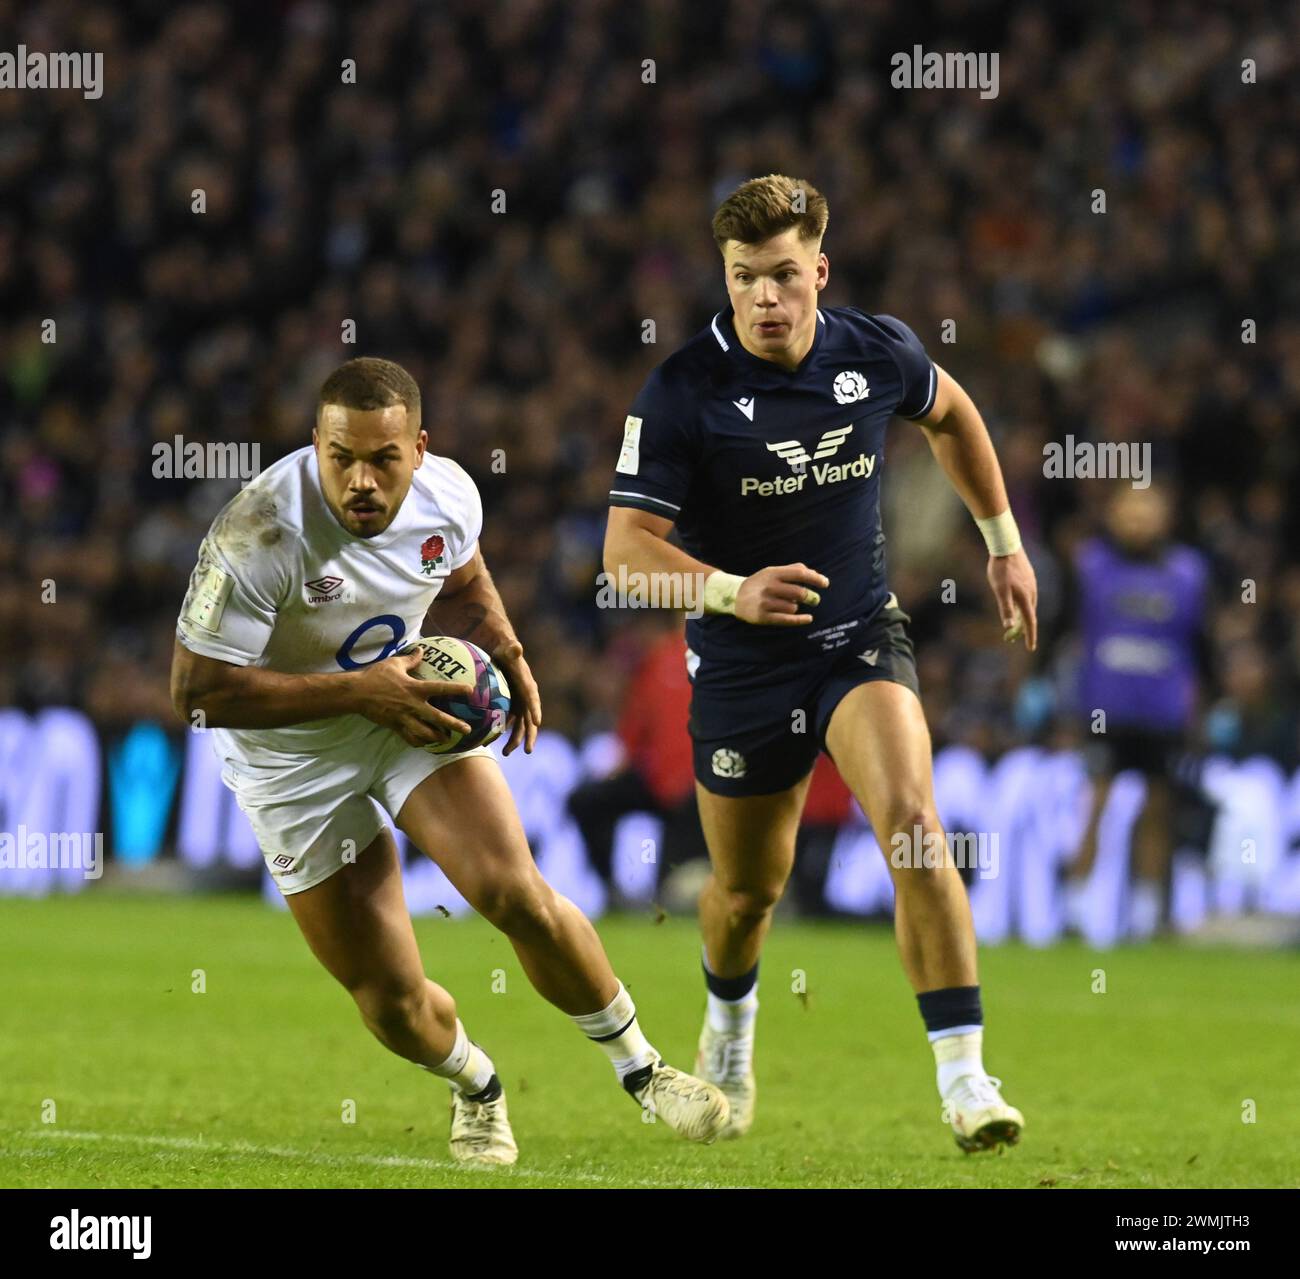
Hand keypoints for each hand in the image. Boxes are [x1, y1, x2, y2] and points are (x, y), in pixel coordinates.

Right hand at [352, 649, 474, 747]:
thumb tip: (421, 650)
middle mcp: (413, 705)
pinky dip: (418, 742)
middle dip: (454, 725)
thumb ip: (411, 659)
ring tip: (447, 740)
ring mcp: (404, 718)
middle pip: (438, 718)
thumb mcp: (395, 664)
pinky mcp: (395, 726)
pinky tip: (424, 743)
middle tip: (467, 730)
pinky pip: (409, 738)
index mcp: (415, 688)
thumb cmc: (376, 676)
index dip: (456, 689)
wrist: (357, 693)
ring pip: (425, 733)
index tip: (470, 690)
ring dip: (437, 737)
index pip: (441, 689)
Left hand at [492, 639, 540, 754]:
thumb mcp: (509, 650)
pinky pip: (507, 723)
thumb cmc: (506, 651)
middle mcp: (527, 698)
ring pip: (519, 727)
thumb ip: (513, 649)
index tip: (536, 723)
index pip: (533, 700)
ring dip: (514, 741)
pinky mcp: (511, 707)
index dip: (535, 711)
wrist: (504, 655)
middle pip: (530, 720)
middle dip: (530, 736)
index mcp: (529, 686)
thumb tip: (517, 647)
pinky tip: (488, 743)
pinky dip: (500, 732)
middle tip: (527, 751)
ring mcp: (519, 704)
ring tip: (505, 753)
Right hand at [734, 563, 829, 625]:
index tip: (825, 583)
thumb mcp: (772, 572)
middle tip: (815, 600)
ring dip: (796, 606)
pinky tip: (808, 619)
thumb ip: (793, 570)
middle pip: (799, 592)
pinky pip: (787, 619)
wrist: (734, 596)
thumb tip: (816, 574)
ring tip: (788, 605)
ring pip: (793, 606)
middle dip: (811, 597)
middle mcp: (769, 587)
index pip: (799, 573)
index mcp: (773, 573)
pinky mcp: (763, 617)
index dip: (815, 578)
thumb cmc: (760, 583)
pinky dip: (800, 620)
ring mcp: (765, 602)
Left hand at [987, 548, 1037, 650]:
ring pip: (1028, 605)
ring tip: (1014, 625)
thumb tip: (1009, 626)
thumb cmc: (1001, 569)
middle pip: (1029, 615)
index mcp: (1025, 598)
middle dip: (1023, 629)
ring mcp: (1031, 584)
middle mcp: (1031, 592)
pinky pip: (1027, 596)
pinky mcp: (1028, 577)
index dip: (1030, 636)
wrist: (1006, 546)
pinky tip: (1016, 603)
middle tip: (1013, 638)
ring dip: (1022, 617)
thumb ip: (1005, 608)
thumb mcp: (1000, 590)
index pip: (1030, 622)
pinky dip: (1022, 605)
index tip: (1030, 649)